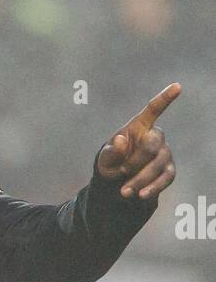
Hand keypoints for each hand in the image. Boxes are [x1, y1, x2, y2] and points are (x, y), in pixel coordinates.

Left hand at [96, 82, 179, 198]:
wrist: (119, 181)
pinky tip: (141, 195)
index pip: (153, 109)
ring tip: (124, 192)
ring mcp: (164, 153)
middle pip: (154, 144)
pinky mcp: (168, 170)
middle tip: (121, 172)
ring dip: (141, 179)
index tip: (177, 86)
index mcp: (139, 126)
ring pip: (159, 163)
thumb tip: (120, 141)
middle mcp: (155, 136)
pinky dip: (153, 187)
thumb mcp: (105, 158)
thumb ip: (111, 151)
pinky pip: (166, 178)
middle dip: (136, 160)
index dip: (165, 98)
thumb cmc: (112, 162)